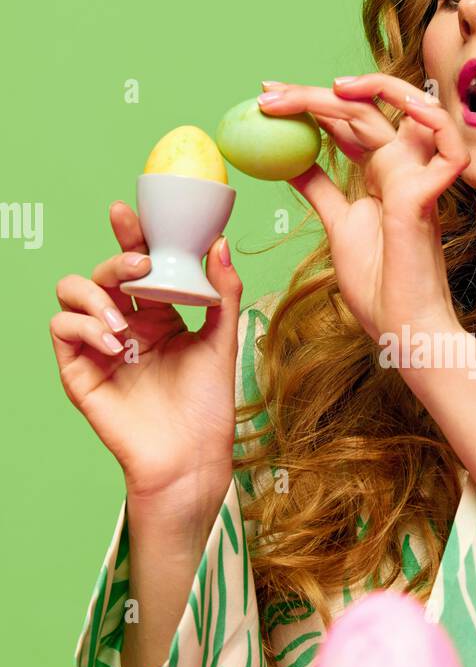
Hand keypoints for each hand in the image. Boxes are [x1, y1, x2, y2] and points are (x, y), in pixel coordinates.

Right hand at [49, 201, 241, 497]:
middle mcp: (125, 325)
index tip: (130, 210)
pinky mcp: (79, 371)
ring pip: (72, 293)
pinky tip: (114, 343)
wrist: (192, 456)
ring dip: (95, 294)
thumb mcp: (222, 341)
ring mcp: (99, 347)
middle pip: (104, 271)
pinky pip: (62, 329)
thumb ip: (223, 292)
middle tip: (140, 260)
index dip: (131, 234)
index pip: (139, 264)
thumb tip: (220, 242)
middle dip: (116, 256)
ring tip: (124, 319)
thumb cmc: (208, 406)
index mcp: (158, 315)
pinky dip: (84, 326)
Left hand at [258, 74, 469, 345]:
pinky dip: (436, 122)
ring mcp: (418, 179)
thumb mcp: (338, 224)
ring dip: (367, 91)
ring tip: (323, 90)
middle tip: (267, 93)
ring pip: (404, 112)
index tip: (266, 96)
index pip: (348, 121)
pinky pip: (449, 148)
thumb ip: (319, 188)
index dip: (309, 102)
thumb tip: (288, 161)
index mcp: (381, 173)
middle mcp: (402, 168)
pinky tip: (407, 109)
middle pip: (364, 110)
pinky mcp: (428, 196)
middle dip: (313, 93)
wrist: (399, 327)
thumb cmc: (378, 286)